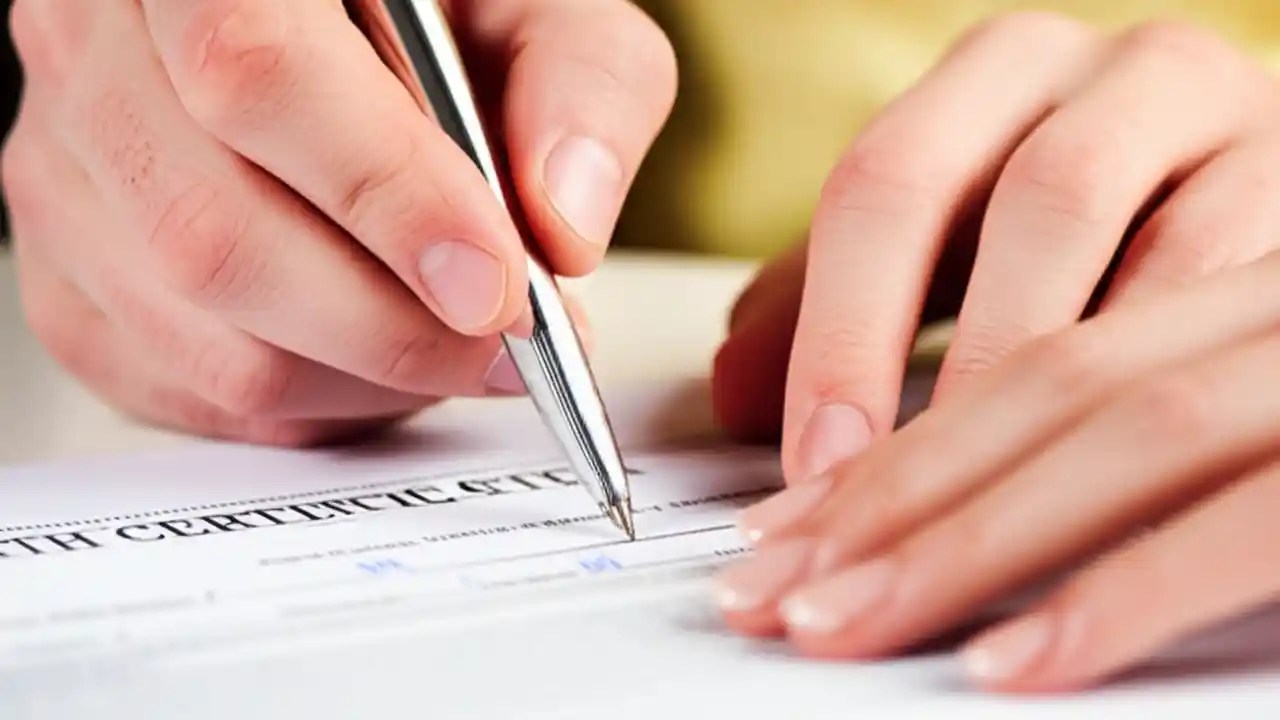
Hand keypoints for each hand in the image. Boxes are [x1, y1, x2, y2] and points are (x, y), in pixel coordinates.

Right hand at [5, 0, 674, 443]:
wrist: (357, 44)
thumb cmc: (443, 21)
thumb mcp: (544, 12)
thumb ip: (581, 90)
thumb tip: (562, 228)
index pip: (255, 69)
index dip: (382, 196)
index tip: (495, 287)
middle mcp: (98, 44)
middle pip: (212, 229)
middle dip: (389, 326)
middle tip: (507, 345)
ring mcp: (64, 163)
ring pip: (196, 327)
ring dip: (359, 373)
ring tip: (455, 344)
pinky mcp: (69, 269)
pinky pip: (182, 383)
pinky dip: (308, 399)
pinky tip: (377, 358)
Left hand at [712, 13, 1279, 482]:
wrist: (1257, 177)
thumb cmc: (1085, 221)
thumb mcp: (951, 241)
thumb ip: (840, 300)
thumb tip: (732, 392)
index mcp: (1002, 75)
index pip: (887, 182)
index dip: (840, 329)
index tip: (809, 465)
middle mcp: (1120, 74)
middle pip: (1025, 201)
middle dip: (954, 357)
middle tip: (887, 490)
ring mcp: (1237, 125)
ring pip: (1147, 248)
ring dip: (1057, 379)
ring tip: (999, 498)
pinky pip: (1233, 290)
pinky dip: (1165, 379)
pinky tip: (1115, 464)